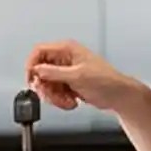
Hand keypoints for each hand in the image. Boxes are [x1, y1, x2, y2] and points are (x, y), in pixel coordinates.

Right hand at [24, 39, 139, 112]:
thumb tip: (37, 70)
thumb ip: (54, 73)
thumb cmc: (106, 81)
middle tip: (52, 94)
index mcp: (67, 49)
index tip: (32, 79)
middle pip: (40, 70)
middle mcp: (65, 59)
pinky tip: (71, 101)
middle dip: (46, 86)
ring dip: (54, 96)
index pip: (39, 51)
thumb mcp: (77, 76)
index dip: (32, 65)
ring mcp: (66, 72)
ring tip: (66, 100)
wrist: (118, 96)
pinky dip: (60, 99)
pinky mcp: (68, 83)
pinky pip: (54, 92)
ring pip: (46, 84)